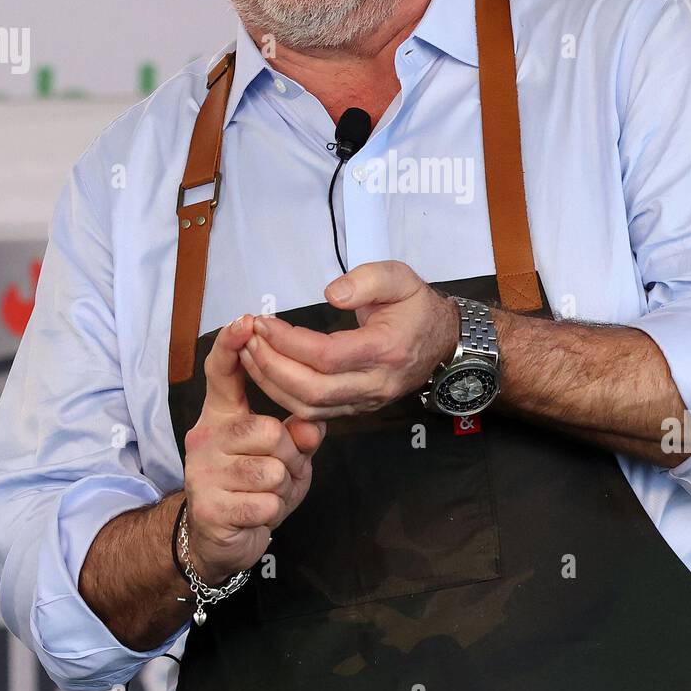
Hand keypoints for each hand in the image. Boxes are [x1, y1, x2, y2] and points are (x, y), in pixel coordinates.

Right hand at [183, 315, 325, 584]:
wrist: (222, 540)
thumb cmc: (254, 487)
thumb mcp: (283, 456)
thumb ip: (300, 436)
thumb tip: (310, 429)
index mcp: (221, 416)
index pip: (221, 374)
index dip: (232, 346)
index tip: (246, 321)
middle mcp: (205, 437)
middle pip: (267, 430)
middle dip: (288, 456)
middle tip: (279, 471)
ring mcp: (202, 471)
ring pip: (270, 470)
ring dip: (282, 487)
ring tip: (267, 493)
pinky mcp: (208, 506)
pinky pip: (264, 503)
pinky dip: (272, 511)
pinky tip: (256, 513)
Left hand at [238, 261, 460, 419]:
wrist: (442, 341)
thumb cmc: (416, 307)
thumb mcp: (400, 277)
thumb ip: (367, 280)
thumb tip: (331, 293)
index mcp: (387, 349)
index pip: (327, 356)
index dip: (288, 342)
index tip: (263, 323)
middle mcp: (376, 383)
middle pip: (313, 390)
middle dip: (272, 367)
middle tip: (248, 340)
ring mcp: (366, 401)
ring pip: (309, 407)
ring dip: (272, 384)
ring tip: (249, 354)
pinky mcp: (356, 408)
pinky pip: (314, 412)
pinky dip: (283, 396)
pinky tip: (265, 372)